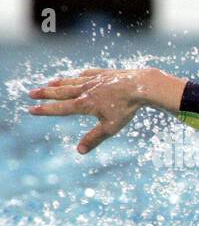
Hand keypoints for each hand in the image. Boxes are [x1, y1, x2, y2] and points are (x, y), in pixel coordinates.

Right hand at [28, 68, 186, 153]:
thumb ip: (94, 138)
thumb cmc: (126, 108)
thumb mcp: (110, 127)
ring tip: (49, 84)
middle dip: (45, 94)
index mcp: (84, 104)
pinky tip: (79, 74)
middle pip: (60, 92)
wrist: (140, 86)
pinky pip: (89, 74)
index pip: (60, 108)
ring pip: (72, 81)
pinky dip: (81, 75)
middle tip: (31, 93)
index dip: (45, 110)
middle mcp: (85, 90)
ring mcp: (94, 80)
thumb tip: (80, 151)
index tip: (31, 109)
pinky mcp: (105, 74)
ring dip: (59, 83)